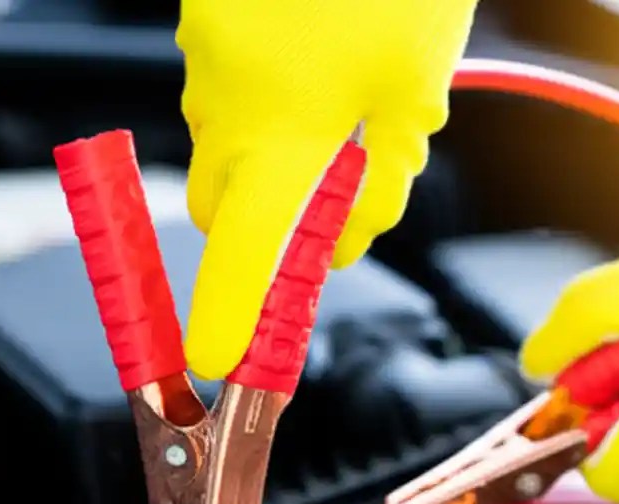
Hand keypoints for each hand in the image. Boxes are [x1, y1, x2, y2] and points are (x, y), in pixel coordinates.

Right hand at [177, 0, 477, 379]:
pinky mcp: (203, 25)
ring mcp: (204, 62)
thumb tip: (347, 239)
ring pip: (222, 145)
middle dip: (263, 226)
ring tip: (344, 109)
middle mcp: (224, 109)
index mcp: (280, 142)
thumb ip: (379, 183)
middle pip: (221, 207)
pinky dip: (263, 102)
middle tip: (332, 205)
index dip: (227, 314)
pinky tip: (318, 64)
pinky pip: (222, 89)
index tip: (217, 355)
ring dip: (270, 156)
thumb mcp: (415, 101)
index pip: (241, 257)